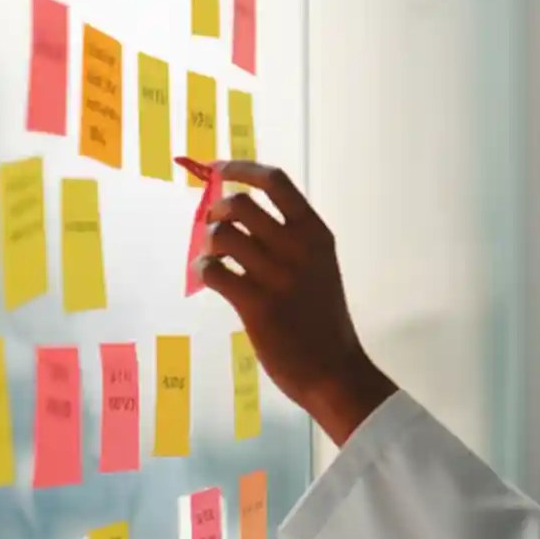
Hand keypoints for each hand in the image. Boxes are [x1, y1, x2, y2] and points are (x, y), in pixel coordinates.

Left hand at [191, 160, 397, 443]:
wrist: (335, 369)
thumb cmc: (323, 319)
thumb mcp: (320, 268)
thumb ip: (292, 242)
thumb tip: (241, 216)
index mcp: (316, 235)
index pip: (276, 182)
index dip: (242, 169)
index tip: (220, 168)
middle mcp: (298, 248)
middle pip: (240, 204)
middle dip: (218, 211)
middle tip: (216, 227)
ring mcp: (277, 276)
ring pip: (222, 234)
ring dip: (209, 242)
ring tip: (215, 257)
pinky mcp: (256, 304)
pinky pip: (213, 270)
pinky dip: (205, 269)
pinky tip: (213, 278)